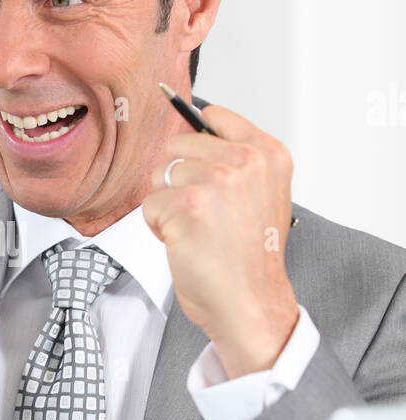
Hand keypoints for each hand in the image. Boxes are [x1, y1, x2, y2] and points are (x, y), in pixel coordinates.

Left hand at [142, 104, 298, 378]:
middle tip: (205, 214)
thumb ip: (236, 160)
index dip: (196, 144)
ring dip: (168, 206)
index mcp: (268, 153)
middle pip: (177, 146)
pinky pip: (150, 205)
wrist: (250, 303)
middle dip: (178, 179)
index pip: (213, 116)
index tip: (202, 167)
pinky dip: (159, 228)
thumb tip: (192, 130)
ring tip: (198, 230)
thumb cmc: (251, 257)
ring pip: (159, 175)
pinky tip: (186, 244)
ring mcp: (216, 180)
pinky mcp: (187, 205)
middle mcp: (245, 160)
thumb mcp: (262, 194)